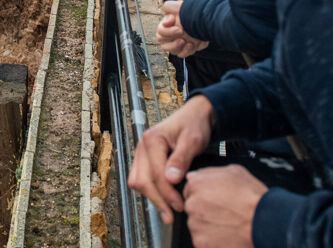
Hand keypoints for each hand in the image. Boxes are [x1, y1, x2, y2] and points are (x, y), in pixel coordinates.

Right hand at [127, 95, 214, 223]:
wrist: (194, 116)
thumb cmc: (194, 125)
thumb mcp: (192, 140)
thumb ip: (181, 159)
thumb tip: (171, 180)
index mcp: (152, 140)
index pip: (155, 173)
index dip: (167, 193)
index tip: (181, 205)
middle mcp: (142, 147)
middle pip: (142, 180)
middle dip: (157, 200)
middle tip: (172, 215)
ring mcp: (141, 154)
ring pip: (138, 182)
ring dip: (152, 198)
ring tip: (168, 212)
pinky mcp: (144, 160)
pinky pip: (141, 179)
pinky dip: (151, 192)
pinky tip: (164, 201)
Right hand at [157, 1, 207, 57]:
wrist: (199, 19)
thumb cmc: (185, 13)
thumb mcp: (177, 6)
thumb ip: (169, 7)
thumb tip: (169, 19)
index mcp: (163, 28)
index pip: (161, 32)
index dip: (169, 32)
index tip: (179, 30)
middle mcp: (167, 39)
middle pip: (165, 46)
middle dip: (173, 43)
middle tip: (183, 39)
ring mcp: (175, 46)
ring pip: (174, 52)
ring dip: (180, 48)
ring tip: (189, 43)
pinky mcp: (184, 50)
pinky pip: (183, 54)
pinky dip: (188, 51)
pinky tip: (193, 45)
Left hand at [183, 165, 266, 247]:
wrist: (265, 222)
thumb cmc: (253, 198)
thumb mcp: (234, 171)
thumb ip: (210, 172)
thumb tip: (199, 175)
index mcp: (196, 184)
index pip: (190, 189)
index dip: (204, 195)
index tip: (215, 200)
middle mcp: (192, 204)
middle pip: (192, 207)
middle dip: (204, 210)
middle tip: (224, 213)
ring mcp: (195, 225)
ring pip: (197, 225)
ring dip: (208, 225)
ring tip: (228, 224)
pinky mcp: (201, 242)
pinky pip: (203, 240)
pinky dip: (213, 240)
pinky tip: (227, 234)